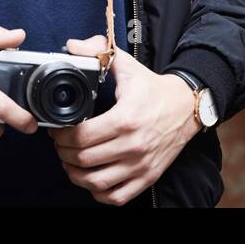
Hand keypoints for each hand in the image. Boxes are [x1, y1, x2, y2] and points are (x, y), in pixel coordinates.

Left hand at [49, 34, 199, 205]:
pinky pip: (117, 196)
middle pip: (84, 160)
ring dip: (76, 175)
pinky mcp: (148, 177)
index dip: (61, 136)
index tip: (57, 130)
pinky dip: (99, 192)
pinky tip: (92, 178)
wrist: (187, 106)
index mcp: (125, 118)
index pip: (82, 136)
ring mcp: (141, 164)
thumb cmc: (154, 89)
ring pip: (96, 182)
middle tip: (60, 144)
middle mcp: (133, 145)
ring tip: (70, 162)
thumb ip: (98, 52)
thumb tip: (72, 46)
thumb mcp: (127, 66)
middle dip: (64, 153)